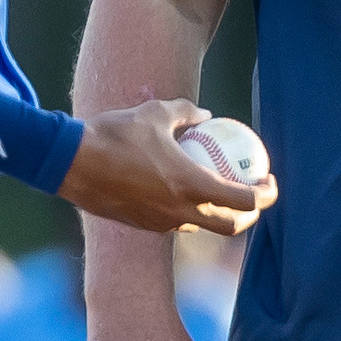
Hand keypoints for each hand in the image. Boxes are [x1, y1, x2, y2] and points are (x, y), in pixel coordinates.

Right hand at [58, 99, 277, 234]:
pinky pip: (175, 223)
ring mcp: (160, 223)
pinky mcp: (142, 226)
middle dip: (250, 215)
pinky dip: (188, 211)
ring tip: (220, 193)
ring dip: (218, 215)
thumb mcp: (155, 113)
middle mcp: (180, 212)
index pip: (244, 202)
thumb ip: (186, 113)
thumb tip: (206, 115)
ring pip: (201, 227)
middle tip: (252, 194)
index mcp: (191, 186)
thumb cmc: (115, 134)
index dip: (265, 195)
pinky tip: (181, 191)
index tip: (269, 181)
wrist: (71, 163)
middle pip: (231, 227)